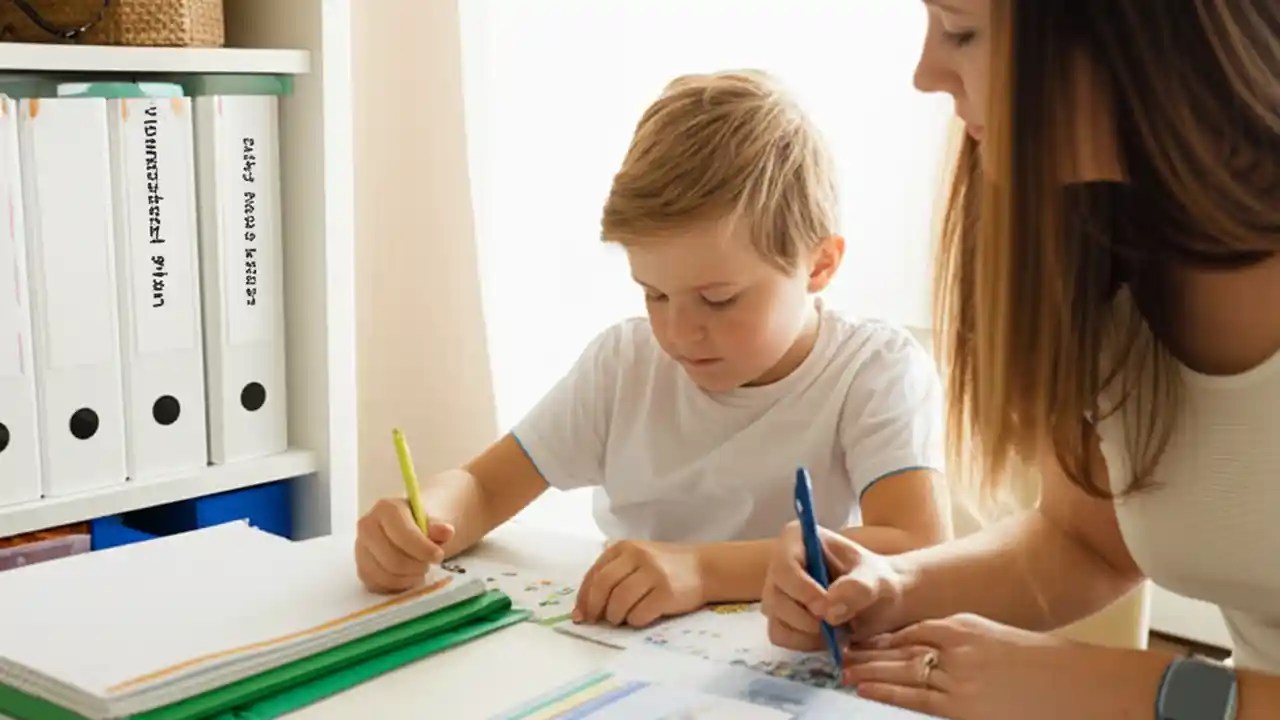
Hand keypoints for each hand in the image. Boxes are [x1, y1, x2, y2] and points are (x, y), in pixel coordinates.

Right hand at [354, 498, 455, 592]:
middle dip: (416, 566)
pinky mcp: (362, 567)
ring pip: (384, 576)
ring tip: (420, 570)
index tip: (438, 556)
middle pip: (392, 560)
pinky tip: (409, 577)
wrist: (413, 528)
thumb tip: (446, 532)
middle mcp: (367, 526)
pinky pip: (378, 585)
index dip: (422, 549)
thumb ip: (439, 527)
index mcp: (386, 508)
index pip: (403, 534)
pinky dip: (397, 586)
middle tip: (429, 564)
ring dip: (408, 578)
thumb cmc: (425, 522)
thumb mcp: (436, 520)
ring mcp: (361, 548)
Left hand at [572, 540, 704, 627]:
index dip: (584, 597)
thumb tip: (582, 610)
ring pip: (619, 601)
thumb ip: (612, 576)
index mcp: (625, 547)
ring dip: (615, 616)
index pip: (595, 573)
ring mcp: (654, 573)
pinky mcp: (667, 592)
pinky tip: (639, 618)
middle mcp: (638, 556)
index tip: (581, 614)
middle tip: (597, 621)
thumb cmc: (665, 567)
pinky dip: (634, 621)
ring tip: (621, 619)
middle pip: (604, 586)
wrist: (704, 568)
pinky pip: (639, 614)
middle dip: (595, 608)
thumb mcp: (636, 560)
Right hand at [761, 521, 904, 650]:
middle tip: (838, 627)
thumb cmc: (878, 580)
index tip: (828, 609)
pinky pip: (780, 636)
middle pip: (776, 597)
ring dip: (807, 634)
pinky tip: (828, 638)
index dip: (803, 591)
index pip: (784, 567)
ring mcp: (777, 592)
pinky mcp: (780, 617)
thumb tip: (829, 608)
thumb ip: (858, 588)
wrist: (883, 599)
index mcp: (798, 539)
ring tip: (838, 632)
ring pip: (776, 620)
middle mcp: (780, 564)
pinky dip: (804, 643)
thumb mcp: (878, 579)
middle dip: (807, 618)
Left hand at [844, 614, 1117, 719]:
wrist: (1081, 685)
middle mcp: (957, 647)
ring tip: (846, 672)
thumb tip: (936, 655)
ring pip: (903, 672)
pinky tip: (867, 690)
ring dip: (871, 673)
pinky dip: (889, 694)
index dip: (885, 638)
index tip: (864, 641)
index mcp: (966, 626)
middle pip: (901, 649)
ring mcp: (960, 678)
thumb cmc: (1047, 667)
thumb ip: (967, 644)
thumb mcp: (999, 641)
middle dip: (870, 654)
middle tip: (843, 655)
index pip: (913, 630)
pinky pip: (919, 700)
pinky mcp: (965, 707)